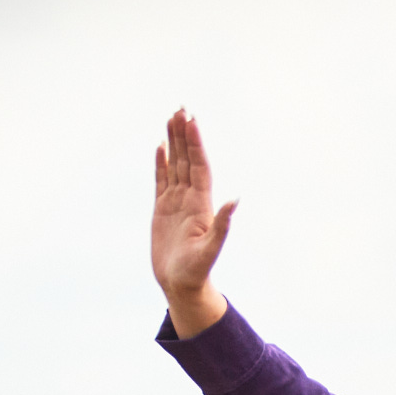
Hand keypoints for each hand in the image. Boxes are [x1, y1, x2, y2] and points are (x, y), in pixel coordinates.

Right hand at [152, 110, 235, 336]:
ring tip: (172, 118)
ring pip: (175, 166)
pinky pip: (161, 180)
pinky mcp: (162, 210)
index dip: (196, 144)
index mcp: (201, 204)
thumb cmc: (196, 272)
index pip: (199, 166)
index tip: (192, 121)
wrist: (181, 285)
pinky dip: (161, 162)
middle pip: (187, 160)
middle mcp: (190, 199)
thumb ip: (222, 225)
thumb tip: (235, 199)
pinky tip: (160, 146)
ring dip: (174, 143)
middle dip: (184, 135)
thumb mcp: (211, 249)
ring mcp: (176, 203)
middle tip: (181, 108)